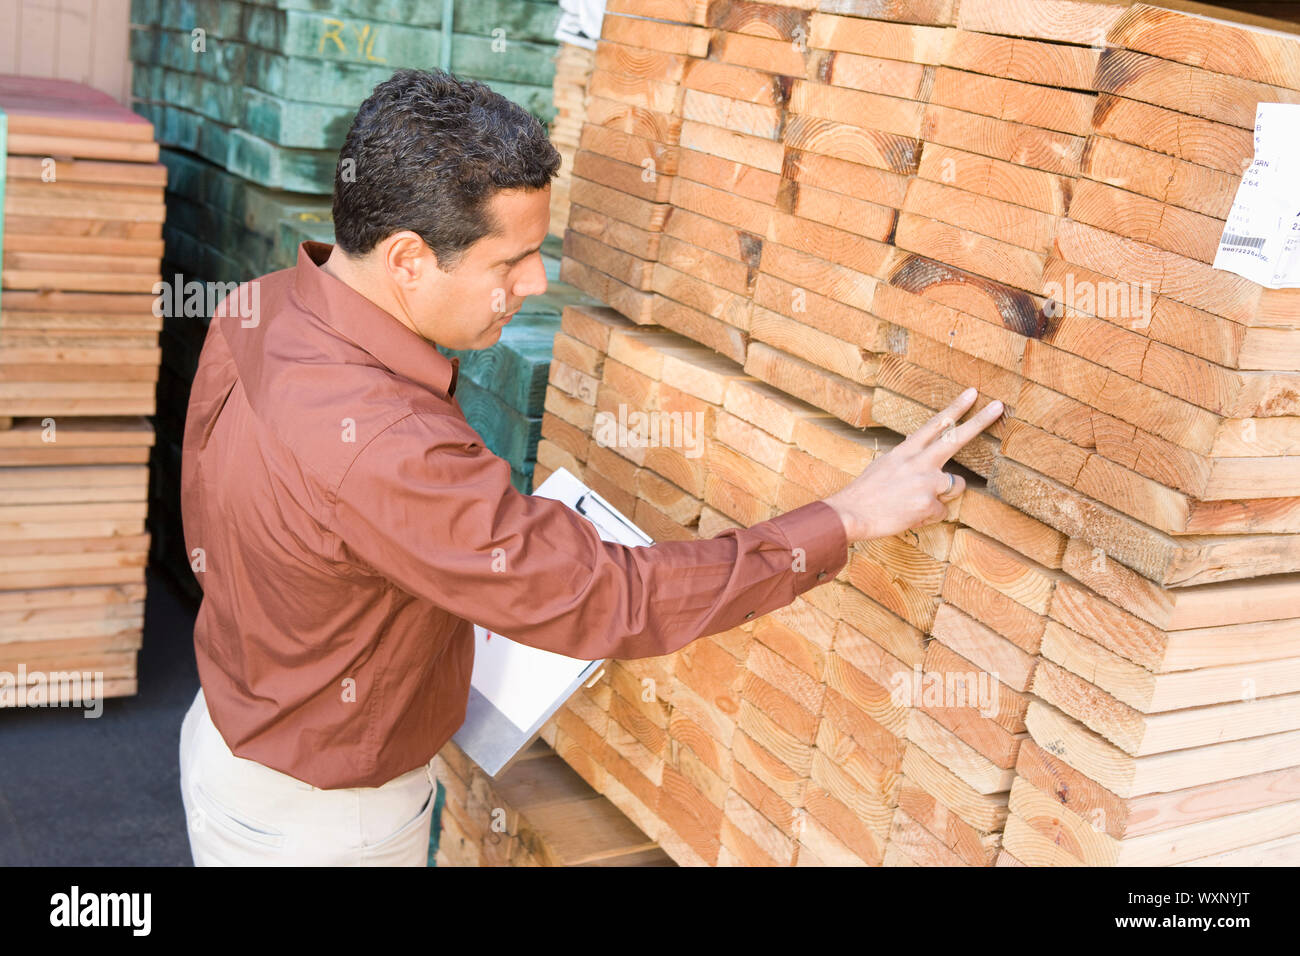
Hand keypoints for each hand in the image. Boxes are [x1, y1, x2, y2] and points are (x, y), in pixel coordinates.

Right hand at [823, 388, 1002, 542]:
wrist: (850, 514)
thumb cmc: (864, 493)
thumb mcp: (884, 466)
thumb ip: (907, 459)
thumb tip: (920, 453)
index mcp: (905, 451)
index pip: (935, 424)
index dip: (955, 408)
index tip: (972, 393)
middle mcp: (918, 462)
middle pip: (956, 438)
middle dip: (979, 421)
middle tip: (998, 405)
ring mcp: (925, 482)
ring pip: (956, 485)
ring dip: (943, 495)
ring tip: (914, 502)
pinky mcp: (928, 504)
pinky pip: (942, 511)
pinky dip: (929, 516)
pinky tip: (909, 516)